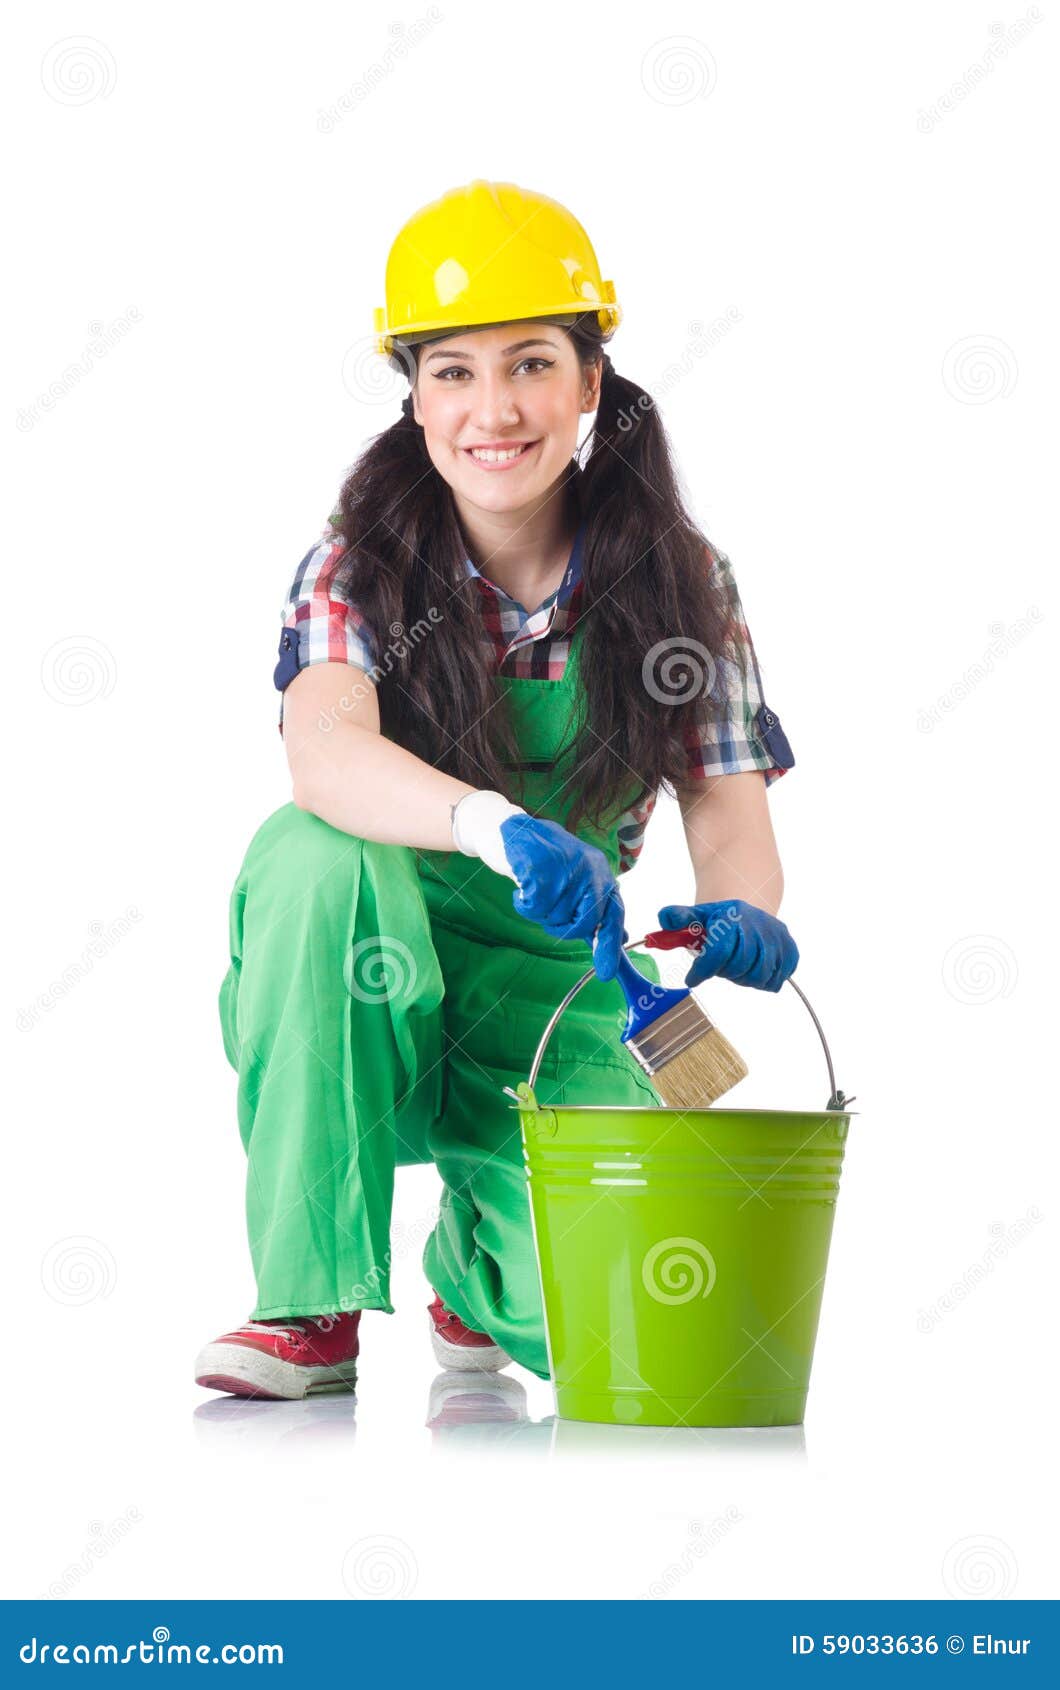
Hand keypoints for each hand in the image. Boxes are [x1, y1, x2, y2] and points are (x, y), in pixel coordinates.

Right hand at [500, 815, 626, 982]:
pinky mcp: (543, 870)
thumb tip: (617, 938)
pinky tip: (522, 888)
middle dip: (563, 928)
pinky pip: (534, 909)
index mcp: (601, 873)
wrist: (511, 830)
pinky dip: (523, 904)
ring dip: (539, 912)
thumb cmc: (545, 861)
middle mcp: (590, 870)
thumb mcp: (576, 880)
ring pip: (555, 917)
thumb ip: (595, 907)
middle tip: (548, 917)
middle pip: (583, 923)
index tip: (607, 972)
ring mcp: (568, 870)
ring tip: (534, 889)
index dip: (610, 945)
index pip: (613, 914)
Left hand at [657, 900, 797, 992]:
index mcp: (733, 917)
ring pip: (759, 976)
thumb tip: (662, 919)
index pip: (719, 951)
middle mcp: (759, 925)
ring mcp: (778, 938)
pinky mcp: (791, 950)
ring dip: (743, 978)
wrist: (751, 912)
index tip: (691, 979)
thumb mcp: (696, 915)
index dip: (703, 970)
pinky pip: (776, 980)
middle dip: (724, 972)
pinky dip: (762, 982)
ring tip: (736, 966)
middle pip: (739, 967)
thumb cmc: (719, 920)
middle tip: (719, 966)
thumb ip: (677, 917)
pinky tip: (752, 969)